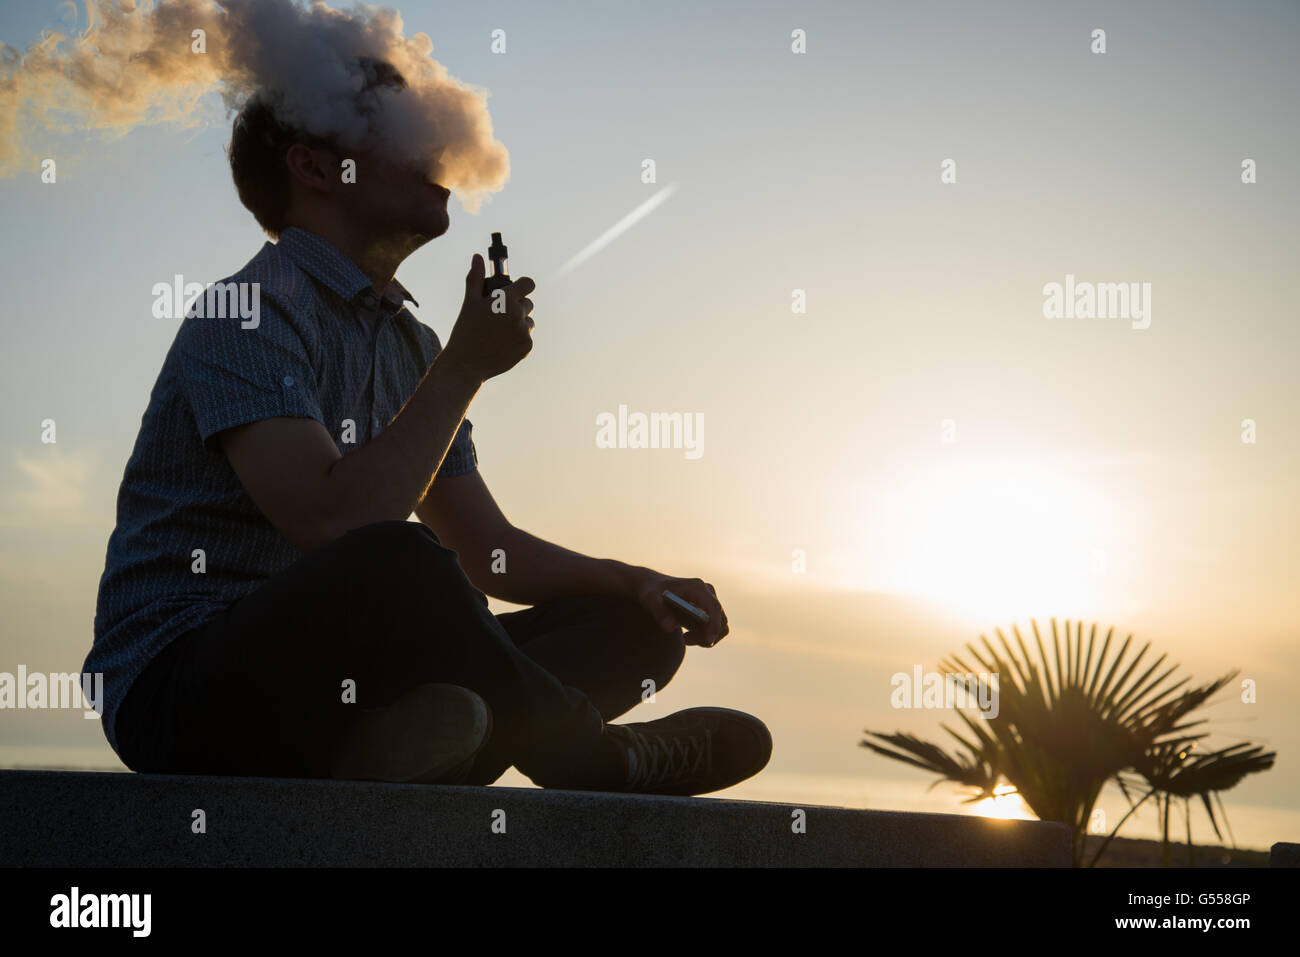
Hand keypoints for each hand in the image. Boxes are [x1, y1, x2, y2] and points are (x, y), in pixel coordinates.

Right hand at [441, 254, 535, 382]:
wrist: (466, 364)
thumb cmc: (465, 331)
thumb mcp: (469, 303)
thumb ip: (476, 278)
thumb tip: (477, 258)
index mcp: (505, 300)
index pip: (528, 284)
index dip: (522, 285)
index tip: (517, 289)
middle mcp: (518, 314)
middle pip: (528, 302)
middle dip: (516, 305)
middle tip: (499, 314)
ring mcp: (524, 332)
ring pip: (528, 320)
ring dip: (519, 322)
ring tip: (499, 330)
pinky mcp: (527, 347)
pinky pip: (527, 336)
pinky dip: (518, 338)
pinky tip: (502, 342)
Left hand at [625, 567, 729, 647]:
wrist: (653, 587)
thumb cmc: (651, 591)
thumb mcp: (649, 599)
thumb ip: (658, 612)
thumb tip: (669, 628)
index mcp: (697, 587)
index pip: (713, 607)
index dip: (713, 625)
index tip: (707, 641)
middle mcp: (708, 593)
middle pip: (720, 620)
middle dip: (707, 635)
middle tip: (685, 640)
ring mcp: (710, 601)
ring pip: (721, 626)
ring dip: (706, 637)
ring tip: (685, 638)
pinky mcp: (709, 610)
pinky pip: (715, 628)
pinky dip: (704, 636)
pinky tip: (686, 635)